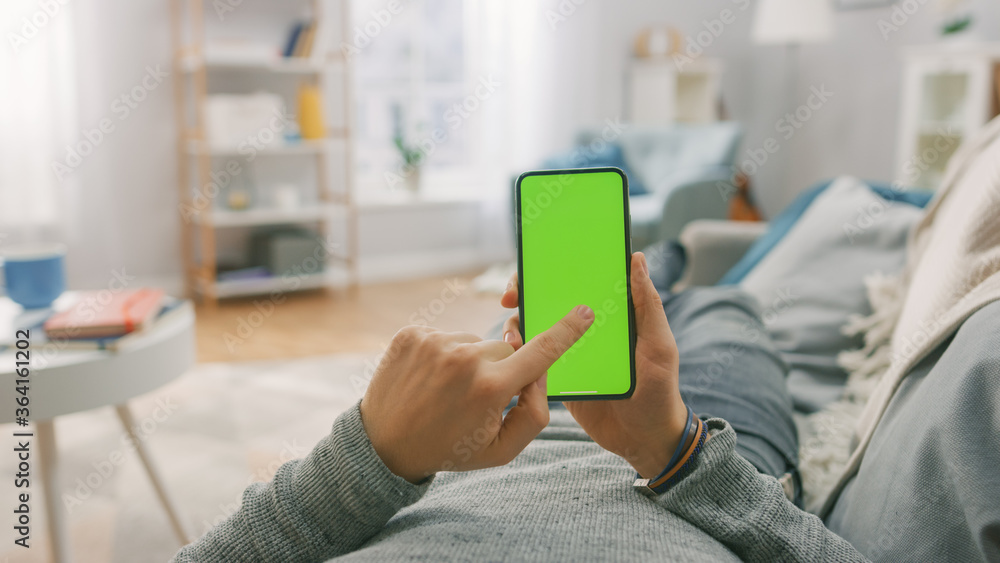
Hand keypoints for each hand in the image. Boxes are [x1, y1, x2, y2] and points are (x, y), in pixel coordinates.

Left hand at [360, 306, 593, 482]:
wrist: (384, 444)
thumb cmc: (450, 448)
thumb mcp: (502, 450)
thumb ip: (535, 414)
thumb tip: (540, 374)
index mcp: (491, 388)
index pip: (541, 352)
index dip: (567, 331)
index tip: (584, 312)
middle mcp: (464, 358)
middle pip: (507, 348)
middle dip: (500, 368)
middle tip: (474, 398)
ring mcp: (435, 342)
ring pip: (474, 342)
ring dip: (468, 362)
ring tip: (445, 390)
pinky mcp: (413, 334)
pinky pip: (446, 336)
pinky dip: (442, 354)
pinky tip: (428, 379)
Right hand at [500, 253, 686, 478]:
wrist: (645, 440)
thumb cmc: (660, 391)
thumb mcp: (659, 345)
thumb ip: (647, 305)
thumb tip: (638, 258)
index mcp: (609, 316)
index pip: (579, 283)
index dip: (555, 270)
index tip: (535, 268)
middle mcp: (585, 331)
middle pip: (549, 302)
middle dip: (524, 294)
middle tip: (510, 298)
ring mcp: (570, 354)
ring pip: (536, 331)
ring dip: (517, 328)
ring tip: (511, 339)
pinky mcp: (559, 379)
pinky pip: (535, 363)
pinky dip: (521, 358)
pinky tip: (512, 358)